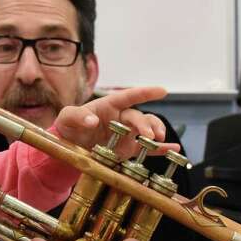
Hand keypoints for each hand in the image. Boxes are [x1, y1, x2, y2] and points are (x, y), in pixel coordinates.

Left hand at [54, 86, 176, 156]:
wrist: (69, 148)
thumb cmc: (69, 127)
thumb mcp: (66, 118)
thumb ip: (76, 116)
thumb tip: (91, 120)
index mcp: (109, 106)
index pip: (129, 96)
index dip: (145, 93)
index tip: (162, 91)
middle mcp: (121, 118)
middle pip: (139, 117)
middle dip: (146, 125)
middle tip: (149, 135)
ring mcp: (127, 134)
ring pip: (148, 129)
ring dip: (156, 132)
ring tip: (158, 140)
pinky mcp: (129, 149)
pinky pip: (148, 148)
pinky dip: (162, 149)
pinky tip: (174, 149)